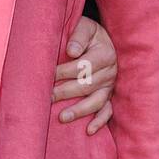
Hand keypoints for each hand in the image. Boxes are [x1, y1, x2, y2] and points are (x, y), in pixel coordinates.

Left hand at [53, 16, 116, 134]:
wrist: (103, 39)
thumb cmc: (88, 34)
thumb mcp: (84, 27)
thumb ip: (78, 36)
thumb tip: (71, 52)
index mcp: (104, 53)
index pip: (83, 66)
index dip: (64, 71)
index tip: (47, 76)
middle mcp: (110, 71)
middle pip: (87, 85)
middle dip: (66, 92)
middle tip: (47, 97)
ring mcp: (110, 86)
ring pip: (97, 101)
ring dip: (80, 110)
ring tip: (62, 118)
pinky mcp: (109, 95)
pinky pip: (108, 111)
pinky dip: (100, 121)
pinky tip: (89, 131)